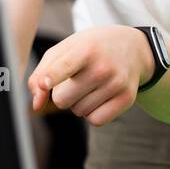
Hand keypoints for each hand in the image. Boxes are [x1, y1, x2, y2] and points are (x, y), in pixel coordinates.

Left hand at [28, 26, 154, 126]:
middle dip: (62, 93)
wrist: (133, 48)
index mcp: (85, 49)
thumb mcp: (65, 49)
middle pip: (62, 99)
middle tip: (75, 79)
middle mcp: (103, 67)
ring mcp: (116, 84)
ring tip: (91, 84)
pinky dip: (92, 113)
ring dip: (78, 102)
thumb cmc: (91, 48)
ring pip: (78, 111)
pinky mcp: (127, 99)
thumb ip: (42, 73)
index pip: (65, 66)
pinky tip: (99, 97)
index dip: (52, 76)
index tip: (45, 83)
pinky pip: (96, 121)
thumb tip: (36, 105)